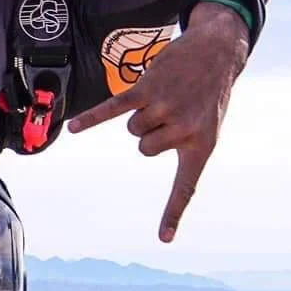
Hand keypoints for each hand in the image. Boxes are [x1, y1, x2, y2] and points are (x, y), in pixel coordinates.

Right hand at [68, 2, 248, 242]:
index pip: (185, 187)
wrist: (216, 51)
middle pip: (144, 149)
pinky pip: (112, 110)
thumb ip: (182, 140)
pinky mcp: (146, 89)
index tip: (164, 240)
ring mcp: (164, 108)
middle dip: (150, 132)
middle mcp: (184, 129)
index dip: (173, 214)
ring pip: (133, 130)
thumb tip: (150, 145)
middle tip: (173, 110)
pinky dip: (91, 119)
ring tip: (166, 95)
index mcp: (201, 145)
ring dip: (141, 113)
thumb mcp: (208, 123)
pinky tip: (74, 128)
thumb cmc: (209, 92)